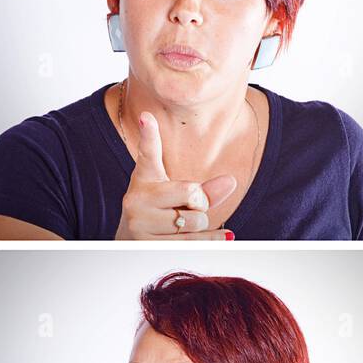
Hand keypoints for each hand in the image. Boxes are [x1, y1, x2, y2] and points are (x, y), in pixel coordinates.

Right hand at [115, 111, 237, 240]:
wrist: (131, 242)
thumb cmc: (158, 212)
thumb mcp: (175, 194)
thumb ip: (204, 189)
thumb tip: (231, 182)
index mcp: (144, 178)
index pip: (148, 154)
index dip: (149, 134)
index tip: (147, 116)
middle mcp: (137, 199)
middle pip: (191, 194)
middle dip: (201, 204)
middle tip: (189, 208)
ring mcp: (139, 224)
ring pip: (194, 222)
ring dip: (202, 226)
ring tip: (187, 225)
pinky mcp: (147, 246)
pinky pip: (192, 242)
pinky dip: (211, 239)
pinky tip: (223, 236)